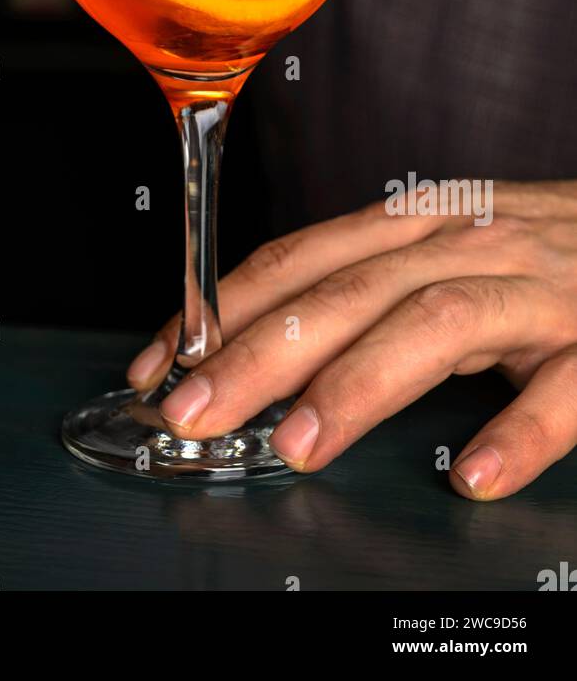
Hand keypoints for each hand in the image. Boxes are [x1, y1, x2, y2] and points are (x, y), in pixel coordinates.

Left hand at [127, 182, 576, 498]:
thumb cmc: (531, 248)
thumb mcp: (436, 250)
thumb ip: (362, 289)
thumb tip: (262, 341)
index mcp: (414, 222)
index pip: (298, 259)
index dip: (222, 311)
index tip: (160, 363)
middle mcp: (464, 242)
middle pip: (348, 291)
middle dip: (261, 351)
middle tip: (197, 411)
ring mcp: (533, 288)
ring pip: (434, 322)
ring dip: (359, 382)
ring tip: (300, 443)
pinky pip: (562, 387)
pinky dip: (516, 430)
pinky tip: (471, 474)